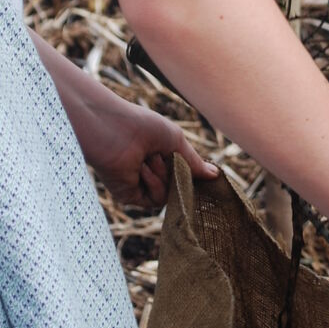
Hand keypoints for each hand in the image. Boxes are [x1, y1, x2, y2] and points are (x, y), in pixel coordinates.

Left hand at [82, 94, 218, 207]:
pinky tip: (142, 168)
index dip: (194, 174)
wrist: (113, 129)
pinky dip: (154, 185)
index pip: (184, 174)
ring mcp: (140, 185)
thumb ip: (194, 162)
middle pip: (179, 187)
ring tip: (149, 157)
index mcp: (160, 156)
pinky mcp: (130, 196)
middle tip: (168, 157)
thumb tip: (215, 175)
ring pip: (169, 196)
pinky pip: (155, 201)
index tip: (206, 175)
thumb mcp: (175, 141)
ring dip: (163, 176)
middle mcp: (151, 172)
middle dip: (178, 173)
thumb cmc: (141, 126)